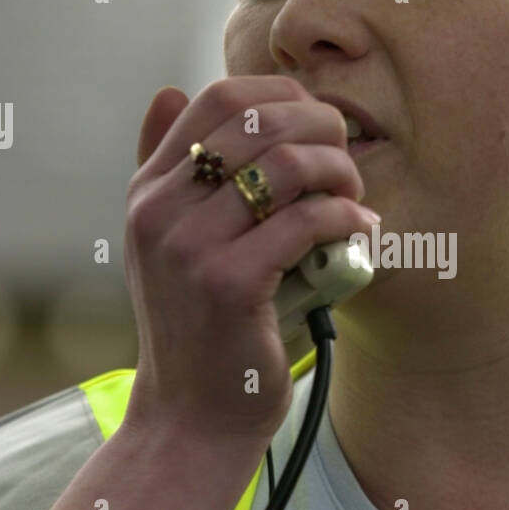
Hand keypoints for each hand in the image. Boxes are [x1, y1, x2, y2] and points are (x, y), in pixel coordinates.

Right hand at [122, 75, 378, 446]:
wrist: (192, 418)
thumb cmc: (201, 327)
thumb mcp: (170, 242)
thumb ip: (173, 173)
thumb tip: (168, 91)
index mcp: (149, 190)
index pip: (219, 98)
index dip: (282, 96)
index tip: (318, 126)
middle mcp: (160, 210)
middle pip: (259, 120)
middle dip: (323, 131)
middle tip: (348, 163)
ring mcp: (189, 246)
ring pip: (288, 164)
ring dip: (340, 173)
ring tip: (356, 198)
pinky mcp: (228, 284)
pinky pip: (306, 221)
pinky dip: (346, 219)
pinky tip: (359, 231)